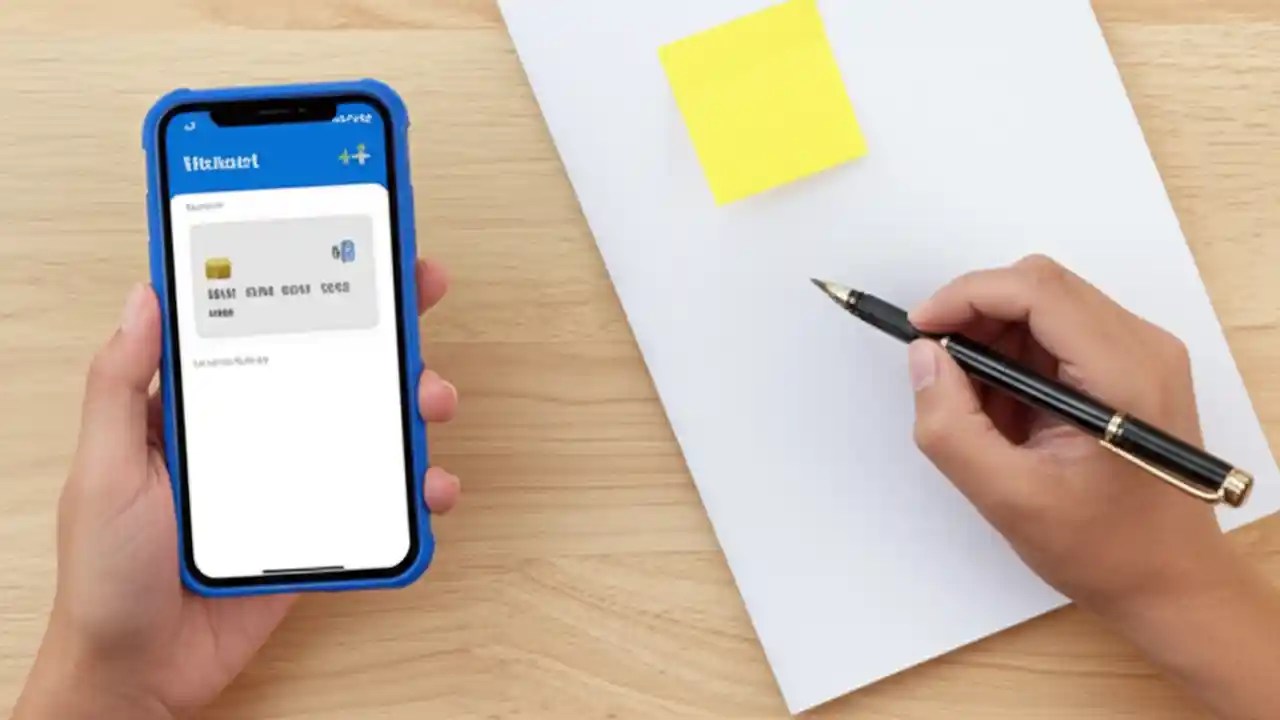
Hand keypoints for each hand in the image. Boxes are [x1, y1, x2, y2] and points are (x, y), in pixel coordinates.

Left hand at [15, 259, 459, 719]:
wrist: (141, 673)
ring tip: (431, 401)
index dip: (306, 281)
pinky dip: (415, 489)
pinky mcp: (321, 526)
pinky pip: (379, 497)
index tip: (346, 245)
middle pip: (330, 363)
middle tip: (418, 299)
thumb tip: (144, 297)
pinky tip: (429, 485)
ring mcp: (293, 477)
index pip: (260, 325)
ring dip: (411, 404)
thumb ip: (120, 386)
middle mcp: (255, 431)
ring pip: (366, 423)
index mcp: (202, 406)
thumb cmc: (105, 576)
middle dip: (382, 327)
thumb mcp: (103, 470)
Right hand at [906, 255, 1279, 719]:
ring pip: (1046, 305)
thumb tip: (923, 357)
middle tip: (938, 367)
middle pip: (1040, 287)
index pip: (1036, 290)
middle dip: (975, 315)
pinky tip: (1006, 412)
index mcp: (1123, 374)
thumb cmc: (1104, 550)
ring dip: (994, 339)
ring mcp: (1142, 355)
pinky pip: (1060, 334)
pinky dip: (1017, 358)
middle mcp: (1143, 348)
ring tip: (976, 404)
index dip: (966, 296)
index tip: (919, 329)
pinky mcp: (1132, 368)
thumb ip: (953, 426)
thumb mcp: (1008, 497)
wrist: (1170, 582)